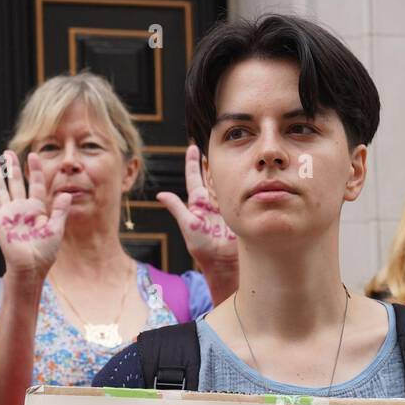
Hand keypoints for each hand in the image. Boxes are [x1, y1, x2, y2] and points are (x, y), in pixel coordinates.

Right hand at [0, 151, 70, 279]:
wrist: (31, 267)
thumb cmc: (45, 253)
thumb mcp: (56, 230)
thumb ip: (60, 211)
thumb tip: (66, 193)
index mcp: (37, 209)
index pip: (36, 184)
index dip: (35, 170)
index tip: (34, 155)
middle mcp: (22, 208)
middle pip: (16, 183)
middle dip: (12, 168)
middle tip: (8, 152)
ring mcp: (9, 214)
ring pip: (1, 190)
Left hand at [158, 144, 236, 274]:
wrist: (225, 263)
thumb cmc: (203, 249)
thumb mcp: (188, 226)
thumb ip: (177, 208)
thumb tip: (160, 195)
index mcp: (198, 204)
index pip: (194, 178)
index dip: (193, 163)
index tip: (192, 146)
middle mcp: (212, 202)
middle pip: (211, 175)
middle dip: (211, 159)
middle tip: (212, 141)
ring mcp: (227, 205)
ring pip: (226, 180)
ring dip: (226, 166)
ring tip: (227, 148)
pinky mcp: (241, 210)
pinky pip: (241, 191)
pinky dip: (241, 179)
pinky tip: (244, 167)